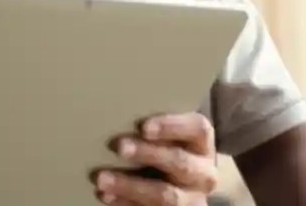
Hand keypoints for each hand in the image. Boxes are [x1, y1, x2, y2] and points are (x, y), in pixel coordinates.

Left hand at [93, 112, 218, 204]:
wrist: (187, 186)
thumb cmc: (168, 147)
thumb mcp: (169, 134)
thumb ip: (152, 124)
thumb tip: (112, 109)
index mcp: (201, 143)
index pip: (197, 129)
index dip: (171, 127)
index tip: (144, 126)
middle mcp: (203, 172)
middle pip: (180, 163)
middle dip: (148, 154)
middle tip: (119, 147)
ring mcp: (192, 198)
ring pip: (167, 195)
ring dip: (131, 186)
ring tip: (102, 179)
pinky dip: (126, 203)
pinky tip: (106, 195)